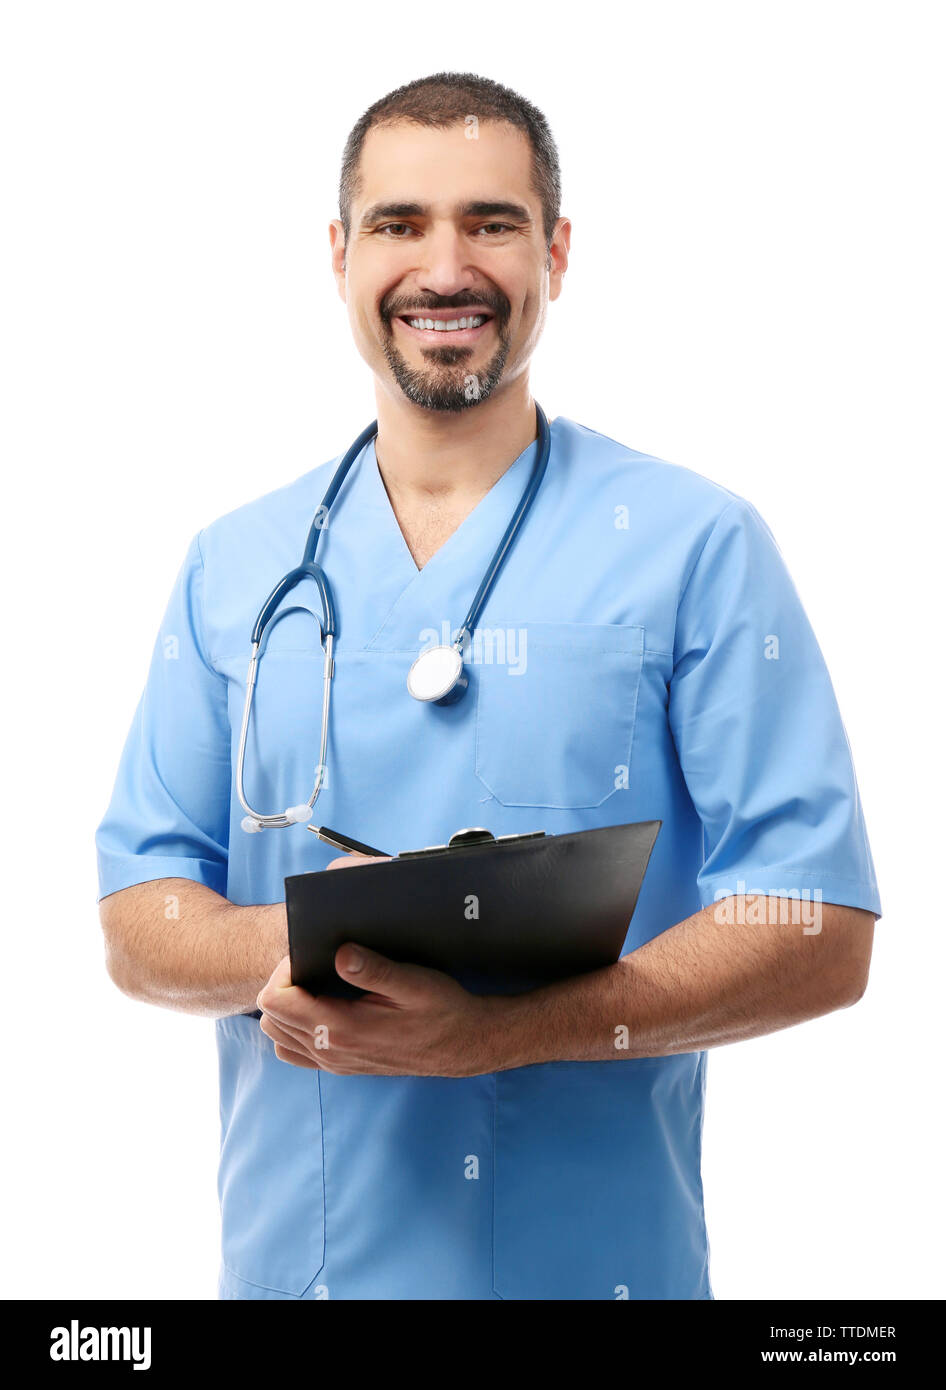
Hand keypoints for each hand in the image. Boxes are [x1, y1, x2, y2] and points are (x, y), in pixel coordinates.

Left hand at [257, 945, 501, 1076]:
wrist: (462, 1045)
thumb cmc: (442, 1010)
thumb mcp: (415, 983)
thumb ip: (375, 970)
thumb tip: (340, 953)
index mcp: (342, 1028)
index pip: (276, 1000)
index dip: (285, 971)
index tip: (311, 956)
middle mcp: (331, 1052)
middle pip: (270, 1017)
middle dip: (283, 985)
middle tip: (313, 966)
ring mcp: (334, 1063)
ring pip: (278, 1035)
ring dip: (287, 1007)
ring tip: (316, 984)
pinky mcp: (341, 1066)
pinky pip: (295, 1051)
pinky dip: (295, 1027)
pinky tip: (320, 1008)